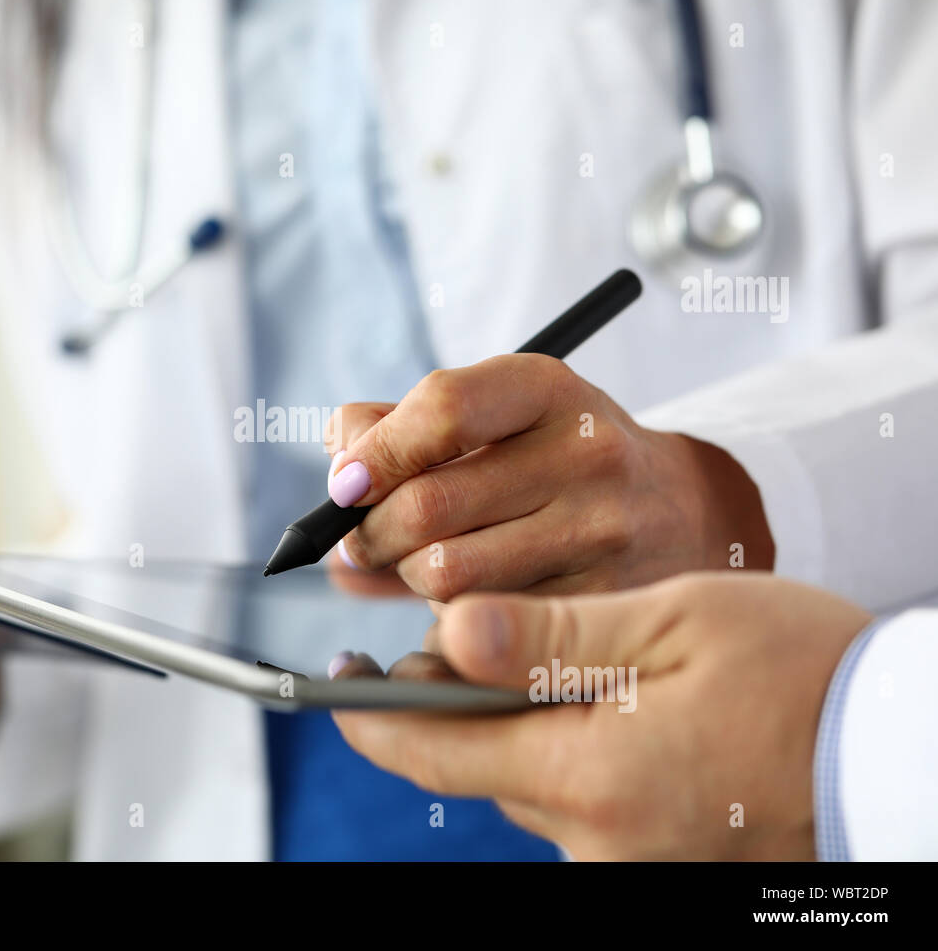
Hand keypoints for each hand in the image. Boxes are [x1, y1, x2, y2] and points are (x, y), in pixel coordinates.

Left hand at [324, 356, 773, 599]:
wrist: (675, 512)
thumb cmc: (550, 459)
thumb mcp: (493, 415)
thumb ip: (398, 430)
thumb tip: (337, 482)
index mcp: (546, 388)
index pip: (443, 407)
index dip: (376, 452)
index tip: (343, 485)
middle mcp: (585, 452)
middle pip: (427, 506)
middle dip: (371, 532)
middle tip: (363, 540)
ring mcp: (600, 531)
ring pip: (445, 574)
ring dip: (408, 578)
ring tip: (425, 564)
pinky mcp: (601, 603)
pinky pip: (481, 623)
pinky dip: (451, 617)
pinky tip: (473, 597)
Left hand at [331, 572, 871, 859]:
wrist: (900, 751)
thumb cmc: (802, 676)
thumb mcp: (671, 626)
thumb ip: (550, 633)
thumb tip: (448, 632)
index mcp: (586, 776)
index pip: (432, 752)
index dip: (368, 714)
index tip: (333, 678)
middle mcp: (592, 839)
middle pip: (477, 766)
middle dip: (456, 704)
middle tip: (468, 632)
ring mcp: (623, 859)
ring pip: (527, 781)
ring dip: (516, 724)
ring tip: (555, 657)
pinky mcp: (650, 861)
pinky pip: (576, 801)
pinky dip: (566, 750)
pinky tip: (603, 704)